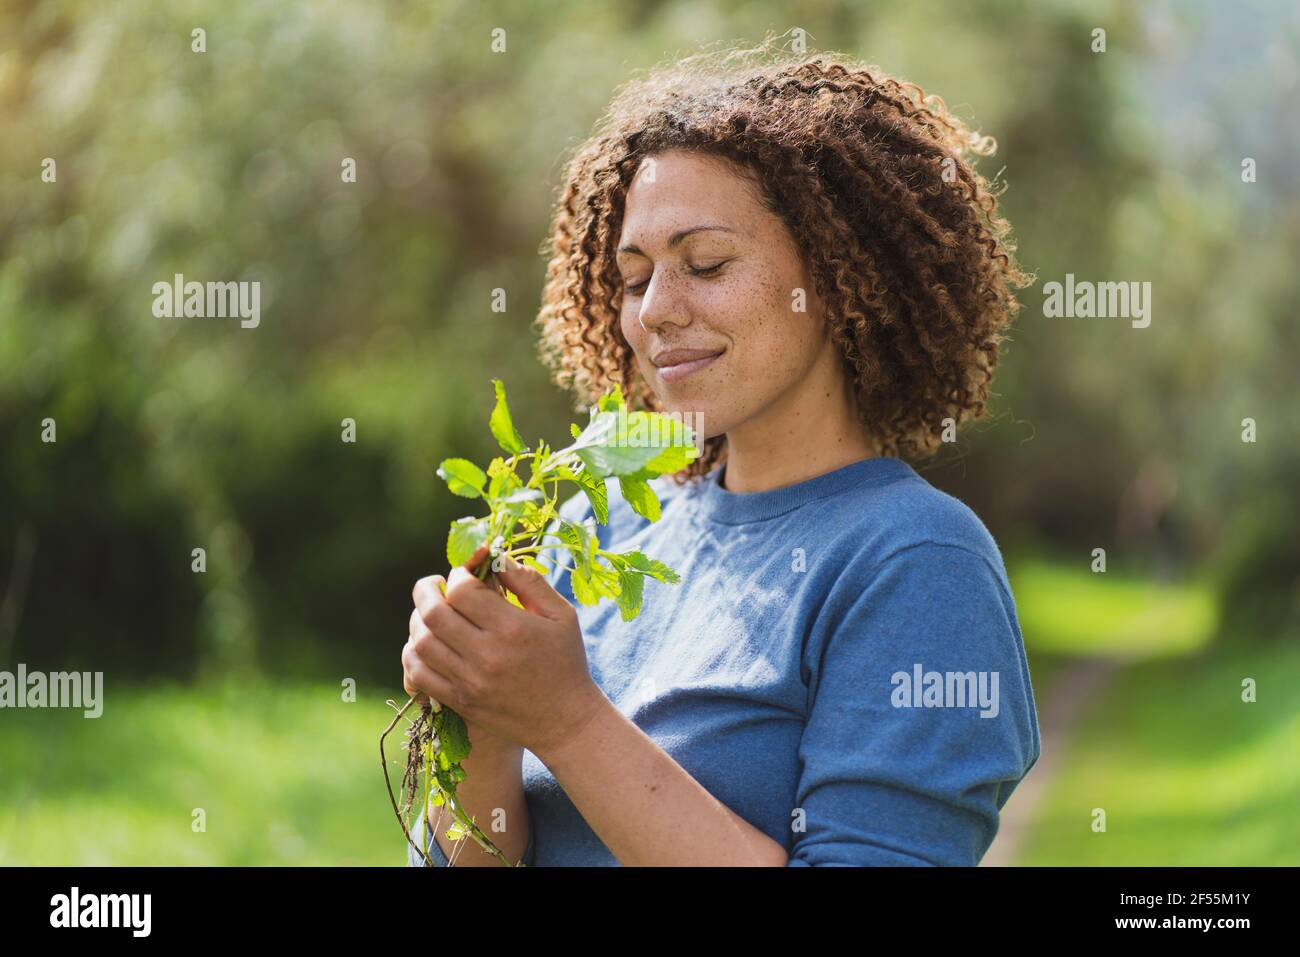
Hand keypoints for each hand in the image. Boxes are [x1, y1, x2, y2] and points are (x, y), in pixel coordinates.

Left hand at [403, 544, 604, 755]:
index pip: (462, 591)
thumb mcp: (561, 615)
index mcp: (512, 629)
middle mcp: (487, 655)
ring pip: (420, 643)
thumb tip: (495, 558)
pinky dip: (413, 655)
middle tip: (432, 585)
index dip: (457, 576)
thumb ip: (529, 581)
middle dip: (426, 590)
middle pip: (434, 614)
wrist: (565, 720)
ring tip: (429, 613)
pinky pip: (419, 675)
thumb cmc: (565, 661)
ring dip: (418, 621)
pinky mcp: (460, 702)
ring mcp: (470, 682)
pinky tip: (426, 644)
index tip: (464, 576)